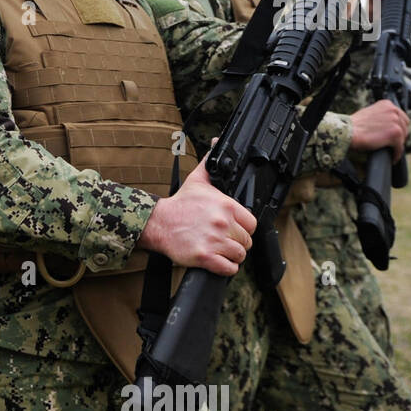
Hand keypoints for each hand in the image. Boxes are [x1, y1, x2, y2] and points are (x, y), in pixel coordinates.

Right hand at [138, 154, 256, 275]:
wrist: (157, 223)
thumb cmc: (179, 204)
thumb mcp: (197, 180)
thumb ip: (210, 163)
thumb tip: (216, 141)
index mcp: (226, 205)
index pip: (252, 223)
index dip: (243, 227)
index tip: (233, 228)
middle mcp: (222, 223)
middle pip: (246, 241)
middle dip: (236, 242)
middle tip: (222, 240)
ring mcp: (214, 241)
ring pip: (239, 255)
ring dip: (231, 255)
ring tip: (218, 250)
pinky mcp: (205, 257)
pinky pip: (229, 268)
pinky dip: (225, 268)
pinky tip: (216, 261)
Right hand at [350, 99, 409, 160]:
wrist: (347, 132)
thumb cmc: (353, 126)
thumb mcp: (369, 114)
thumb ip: (380, 116)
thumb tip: (386, 126)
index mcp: (387, 104)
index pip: (400, 116)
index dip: (397, 126)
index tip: (392, 134)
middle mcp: (393, 110)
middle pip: (404, 126)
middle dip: (399, 135)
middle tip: (391, 144)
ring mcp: (396, 122)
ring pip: (403, 137)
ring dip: (397, 145)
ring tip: (391, 151)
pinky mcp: (396, 134)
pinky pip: (400, 147)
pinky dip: (396, 154)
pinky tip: (392, 158)